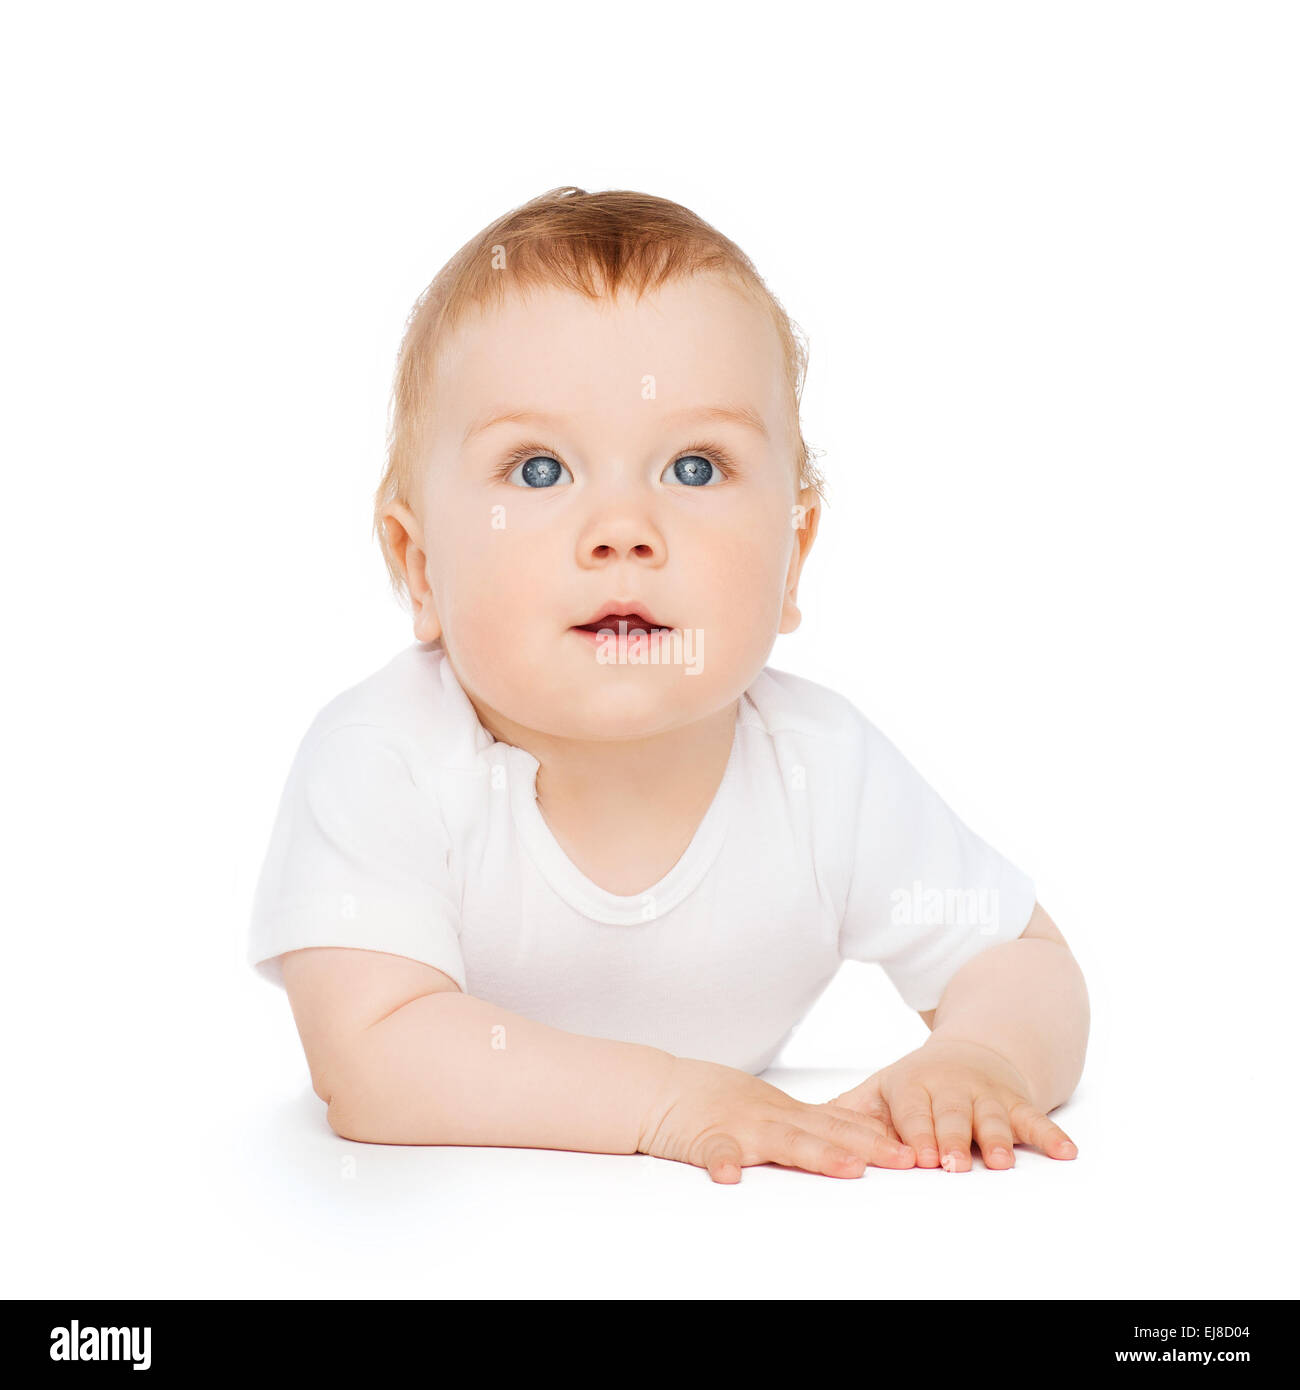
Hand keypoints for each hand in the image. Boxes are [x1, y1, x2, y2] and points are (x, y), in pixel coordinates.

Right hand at [638, 1056, 916, 1182]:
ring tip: (848, 1167)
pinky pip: (716, 1152)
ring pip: (783, 1140)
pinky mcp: (705, 1137)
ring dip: (817, 1153)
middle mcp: (771, 1117)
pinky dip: (724, 1163)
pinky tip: (731, 1179)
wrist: (661, 1087)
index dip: (878, 1135)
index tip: (913, 1148)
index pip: (840, 1123)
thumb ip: (803, 1126)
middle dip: (867, 1146)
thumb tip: (851, 1142)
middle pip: (826, 1132)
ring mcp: (740, 1126)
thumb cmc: (715, 1101)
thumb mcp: (766, 1110)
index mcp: (786, 1113)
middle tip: (904, 1160)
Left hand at [821, 1037, 1078, 1171]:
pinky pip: (1036, 1118)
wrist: (969, 1053)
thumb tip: (805, 1128)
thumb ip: (849, 1111)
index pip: (913, 1111)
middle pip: (952, 1115)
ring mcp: (986, 1094)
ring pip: (993, 1117)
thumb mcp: (881, 1090)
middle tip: (952, 1164)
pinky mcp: (1016, 1102)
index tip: (917, 1156)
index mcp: (913, 1086)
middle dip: (952, 1139)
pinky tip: (1066, 1152)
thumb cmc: (916, 1085)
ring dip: (997, 1139)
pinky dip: (1051, 1135)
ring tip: (1001, 1163)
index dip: (916, 1132)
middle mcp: (951, 1088)